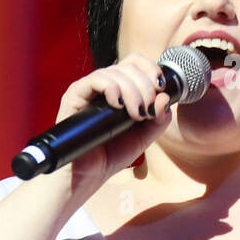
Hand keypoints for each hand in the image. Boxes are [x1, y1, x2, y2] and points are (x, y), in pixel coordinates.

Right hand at [54, 53, 172, 194]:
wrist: (86, 176)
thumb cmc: (111, 154)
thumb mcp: (143, 137)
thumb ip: (158, 119)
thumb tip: (164, 98)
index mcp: (120, 89)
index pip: (135, 62)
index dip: (151, 68)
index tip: (161, 87)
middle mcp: (104, 85)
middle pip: (129, 65)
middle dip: (145, 87)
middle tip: (147, 112)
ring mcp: (88, 89)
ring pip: (114, 71)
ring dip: (133, 92)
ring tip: (136, 115)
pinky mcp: (74, 96)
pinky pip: (94, 80)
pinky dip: (112, 88)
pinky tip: (119, 105)